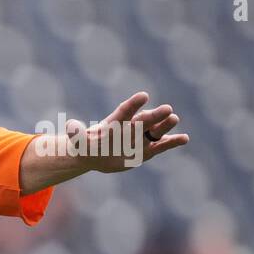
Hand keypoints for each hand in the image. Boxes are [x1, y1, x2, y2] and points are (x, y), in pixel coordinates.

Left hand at [63, 91, 188, 173]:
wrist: (96, 156)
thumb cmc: (87, 145)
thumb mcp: (78, 141)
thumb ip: (75, 133)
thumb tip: (69, 125)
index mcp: (116, 121)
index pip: (126, 110)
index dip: (134, 104)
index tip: (143, 96)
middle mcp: (132, 126)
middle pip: (145, 119)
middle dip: (155, 115)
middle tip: (168, 109)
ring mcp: (141, 137)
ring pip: (157, 130)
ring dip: (166, 125)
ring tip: (174, 119)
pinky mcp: (148, 150)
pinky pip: (162, 145)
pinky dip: (173, 142)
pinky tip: (184, 139)